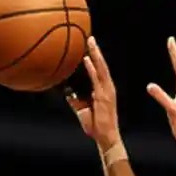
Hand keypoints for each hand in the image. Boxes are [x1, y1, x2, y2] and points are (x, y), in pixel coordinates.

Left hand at [67, 37, 121, 151]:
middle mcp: (107, 88)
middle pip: (101, 65)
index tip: (88, 48)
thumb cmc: (96, 126)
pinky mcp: (104, 96)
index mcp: (103, 90)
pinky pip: (98, 78)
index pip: (98, 71)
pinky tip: (87, 58)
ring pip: (101, 68)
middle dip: (95, 51)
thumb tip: (68, 92)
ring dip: (95, 54)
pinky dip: (93, 67)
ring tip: (90, 42)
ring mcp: (107, 91)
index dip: (94, 59)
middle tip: (89, 38)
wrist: (106, 138)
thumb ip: (76, 101)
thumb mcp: (82, 111)